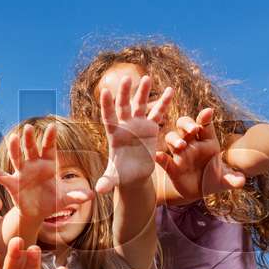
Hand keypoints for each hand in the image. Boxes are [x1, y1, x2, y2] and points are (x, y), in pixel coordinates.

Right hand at [0, 124, 93, 222]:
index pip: (49, 149)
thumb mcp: (65, 200)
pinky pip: (0, 176)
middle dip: (31, 140)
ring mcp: (21, 173)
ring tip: (12, 139)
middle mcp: (33, 165)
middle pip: (32, 150)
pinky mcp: (12, 183)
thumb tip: (92, 195)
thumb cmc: (51, 202)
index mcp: (48, 164)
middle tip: (29, 128)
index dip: (50, 139)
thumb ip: (76, 196)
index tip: (52, 126)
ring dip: (14, 149)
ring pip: (17, 158)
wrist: (36, 213)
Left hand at [94, 74, 172, 194]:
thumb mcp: (114, 178)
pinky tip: (171, 90)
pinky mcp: (151, 127)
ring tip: (147, 77)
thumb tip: (97, 191)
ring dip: (143, 92)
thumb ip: (106, 182)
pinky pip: (158, 113)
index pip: (108, 117)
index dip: (106, 105)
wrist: (134, 174)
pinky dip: (164, 102)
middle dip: (125, 93)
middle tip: (126, 78)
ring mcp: (138, 124)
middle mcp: (125, 126)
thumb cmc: (121, 175)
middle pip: (123, 106)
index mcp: (114, 135)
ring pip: (140, 105)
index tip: (105, 91)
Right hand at [157, 108, 246, 198]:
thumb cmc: (213, 179)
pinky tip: (158, 156)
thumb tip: (242, 180)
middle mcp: (192, 144)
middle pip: (185, 125)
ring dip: (175, 139)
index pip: (205, 125)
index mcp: (208, 141)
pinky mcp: (171, 166)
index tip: (208, 112)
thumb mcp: (225, 180)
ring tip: (181, 146)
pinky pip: (164, 159)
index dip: (205, 117)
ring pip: (172, 138)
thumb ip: (233, 179)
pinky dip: (160, 157)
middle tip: (193, 129)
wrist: (198, 191)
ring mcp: (180, 154)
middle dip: (187, 124)